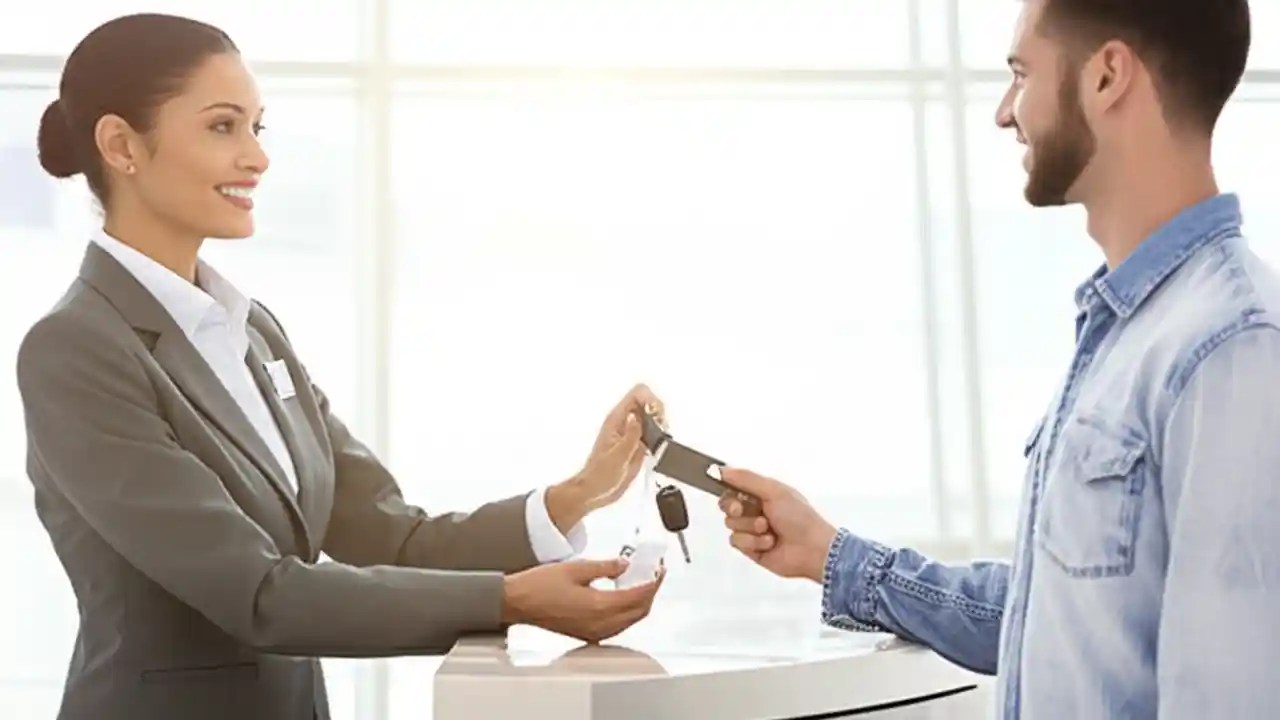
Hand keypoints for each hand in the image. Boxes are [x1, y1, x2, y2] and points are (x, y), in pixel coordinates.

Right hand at [501, 558, 663, 642]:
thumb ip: (605, 567)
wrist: (517, 603)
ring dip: (639, 603)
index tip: (659, 570)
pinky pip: (616, 627)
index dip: (653, 582)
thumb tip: (625, 564)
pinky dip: (625, 612)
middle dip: (650, 592)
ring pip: (629, 621)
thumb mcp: (576, 568)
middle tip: (653, 574)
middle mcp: (600, 624)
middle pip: (639, 612)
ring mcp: (593, 632)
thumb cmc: (539, 586)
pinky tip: (621, 597)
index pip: (639, 596)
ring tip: (639, 582)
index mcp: (599, 606)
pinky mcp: (586, 634)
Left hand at [547, 384, 665, 530]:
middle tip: (659, 429)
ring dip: (660, 426)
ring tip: (658, 440)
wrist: (596, 490)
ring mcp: (630, 434)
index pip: (637, 394)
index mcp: (616, 420)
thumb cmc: (600, 475)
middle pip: (647, 403)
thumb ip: (631, 434)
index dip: (651, 401)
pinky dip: (658, 438)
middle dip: (658, 413)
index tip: (656, 417)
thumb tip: (637, 417)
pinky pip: (652, 434)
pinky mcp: (636, 446)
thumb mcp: (618, 455)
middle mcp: (624, 424)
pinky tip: (656, 449)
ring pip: (651, 418)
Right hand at [718, 468, 837, 582]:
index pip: (733, 487)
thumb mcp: (774, 490)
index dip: (728, 491)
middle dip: (735, 509)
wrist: (812, 549)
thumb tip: (721, 469)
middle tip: (742, 511)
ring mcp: (752, 531)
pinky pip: (736, 542)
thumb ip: (746, 479)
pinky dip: (752, 542)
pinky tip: (769, 543)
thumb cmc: (799, 517)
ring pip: (731, 525)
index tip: (732, 494)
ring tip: (768, 529)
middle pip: (727, 506)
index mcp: (762, 493)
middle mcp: (755, 510)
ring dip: (750, 527)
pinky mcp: (751, 549)